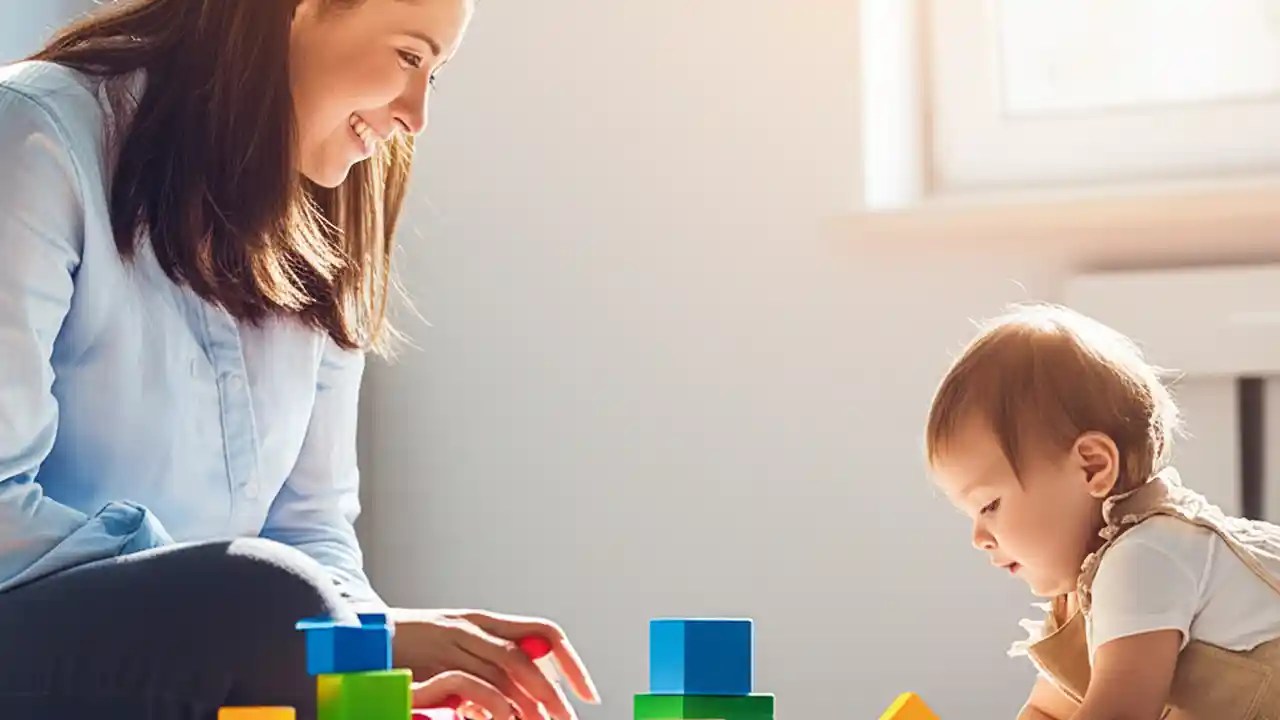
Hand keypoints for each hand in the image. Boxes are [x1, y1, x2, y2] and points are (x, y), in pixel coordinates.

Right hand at [390, 608, 600, 719]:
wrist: (360, 636)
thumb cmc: (410, 648)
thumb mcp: (456, 649)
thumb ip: (488, 666)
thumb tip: (525, 697)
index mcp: (485, 622)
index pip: (542, 634)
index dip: (571, 662)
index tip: (587, 693)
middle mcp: (473, 627)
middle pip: (527, 657)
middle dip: (552, 693)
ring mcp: (452, 642)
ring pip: (506, 669)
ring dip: (529, 703)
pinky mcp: (430, 661)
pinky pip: (471, 682)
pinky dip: (492, 703)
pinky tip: (500, 719)